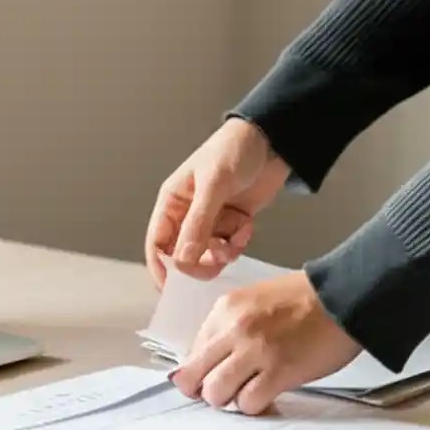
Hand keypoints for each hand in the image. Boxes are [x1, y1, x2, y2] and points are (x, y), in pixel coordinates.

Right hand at [145, 119, 289, 287]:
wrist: (273, 142)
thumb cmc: (234, 150)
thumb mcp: (214, 184)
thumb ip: (198, 223)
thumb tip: (183, 260)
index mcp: (173, 202)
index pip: (157, 242)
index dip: (161, 267)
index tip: (172, 287)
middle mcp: (188, 214)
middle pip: (182, 254)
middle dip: (198, 262)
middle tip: (216, 261)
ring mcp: (211, 221)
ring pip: (207, 254)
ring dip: (221, 254)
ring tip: (235, 239)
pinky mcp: (232, 224)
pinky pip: (230, 247)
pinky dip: (239, 243)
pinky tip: (247, 226)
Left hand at [170, 271, 360, 414]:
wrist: (341, 295)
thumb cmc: (302, 299)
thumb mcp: (252, 301)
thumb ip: (228, 327)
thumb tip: (210, 360)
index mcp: (224, 310)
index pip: (190, 352)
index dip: (197, 370)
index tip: (207, 377)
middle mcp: (233, 329)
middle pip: (192, 376)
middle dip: (203, 390)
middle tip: (221, 392)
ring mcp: (255, 351)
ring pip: (216, 393)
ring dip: (228, 400)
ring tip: (245, 393)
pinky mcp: (279, 371)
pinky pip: (249, 402)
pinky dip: (254, 405)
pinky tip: (266, 396)